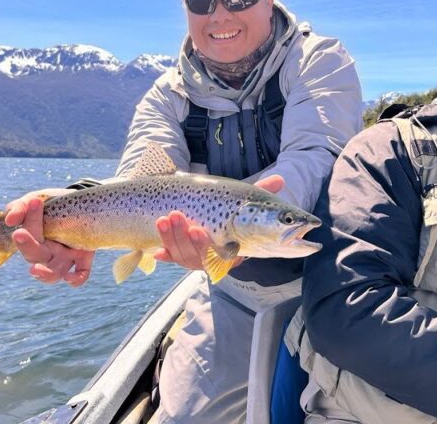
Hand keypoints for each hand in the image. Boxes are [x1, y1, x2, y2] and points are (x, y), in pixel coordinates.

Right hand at [6, 188, 95, 286]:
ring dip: (46, 274)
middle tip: (19, 233)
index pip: (26, 238)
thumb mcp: (35, 200)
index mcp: (33, 240)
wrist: (80, 202)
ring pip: (54, 273)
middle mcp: (48, 252)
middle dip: (26, 246)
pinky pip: (81, 273)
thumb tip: (10, 220)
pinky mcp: (84, 257)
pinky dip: (76, 279)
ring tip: (35, 270)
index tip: (26, 208)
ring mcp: (66, 257)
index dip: (22, 227)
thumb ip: (20, 208)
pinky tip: (70, 278)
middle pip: (35, 257)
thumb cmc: (52, 203)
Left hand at [153, 175, 284, 269]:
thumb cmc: (231, 209)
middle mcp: (214, 258)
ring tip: (165, 218)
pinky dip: (165, 253)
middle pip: (198, 256)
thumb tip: (280, 179)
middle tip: (177, 215)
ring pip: (183, 255)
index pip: (222, 255)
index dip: (207, 245)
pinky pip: (172, 258)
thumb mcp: (244, 200)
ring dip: (172, 238)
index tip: (197, 229)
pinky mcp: (182, 255)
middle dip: (186, 238)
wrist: (211, 213)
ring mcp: (197, 258)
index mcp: (233, 249)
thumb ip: (261, 192)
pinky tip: (156, 251)